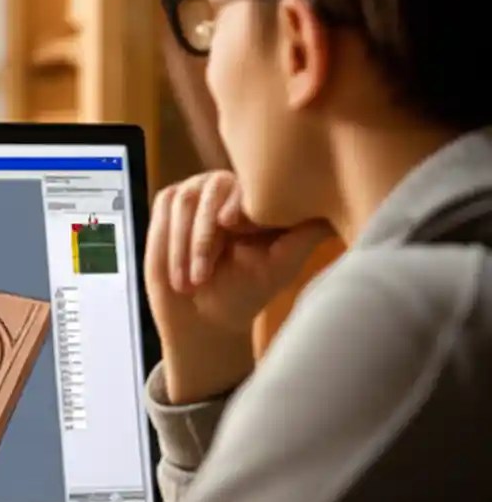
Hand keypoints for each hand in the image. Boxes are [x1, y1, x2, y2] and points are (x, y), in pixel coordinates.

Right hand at [145, 171, 333, 402]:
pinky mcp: (169, 202)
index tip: (234, 236)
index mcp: (259, 196)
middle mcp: (228, 186)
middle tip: (203, 276)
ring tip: (192, 282)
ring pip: (186, 200)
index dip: (240, 208)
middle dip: (205, 236)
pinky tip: (180, 272)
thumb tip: (336, 209)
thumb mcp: (283, 264)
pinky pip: (165, 207)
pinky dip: (169, 241)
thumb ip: (307, 234)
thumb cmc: (247, 291)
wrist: (204, 316)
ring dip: (185, 246)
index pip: (250, 185)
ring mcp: (197, 191)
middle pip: (213, 187)